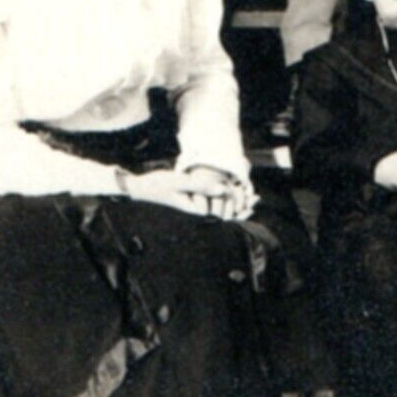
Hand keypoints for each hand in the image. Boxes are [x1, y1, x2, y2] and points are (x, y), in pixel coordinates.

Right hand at [119, 166, 252, 219]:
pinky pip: (210, 203)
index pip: (223, 214)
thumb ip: (202, 186)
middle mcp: (194, 213)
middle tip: (258, 199)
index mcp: (195, 211)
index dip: (239, 209)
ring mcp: (192, 208)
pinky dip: (221, 199)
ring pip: (218, 209)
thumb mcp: (180, 182)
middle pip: (222, 213)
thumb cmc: (157, 185)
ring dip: (234, 203)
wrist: (138, 189)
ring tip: (250, 197)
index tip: (254, 202)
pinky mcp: (189, 203)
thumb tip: (225, 189)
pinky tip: (230, 193)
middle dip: (240, 207)